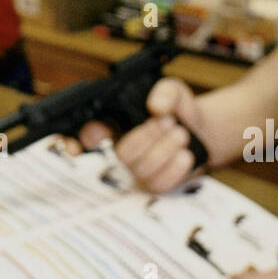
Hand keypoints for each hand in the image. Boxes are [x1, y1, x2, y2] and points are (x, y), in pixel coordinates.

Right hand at [76, 77, 211, 193]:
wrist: (202, 132)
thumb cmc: (177, 110)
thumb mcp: (174, 91)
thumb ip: (166, 91)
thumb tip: (157, 107)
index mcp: (114, 126)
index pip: (83, 135)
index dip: (75, 140)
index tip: (97, 137)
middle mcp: (120, 151)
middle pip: (122, 154)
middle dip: (147, 136)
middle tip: (168, 121)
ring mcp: (136, 172)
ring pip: (142, 170)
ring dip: (165, 149)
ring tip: (181, 133)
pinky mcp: (154, 186)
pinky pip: (159, 184)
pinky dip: (175, 168)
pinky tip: (184, 155)